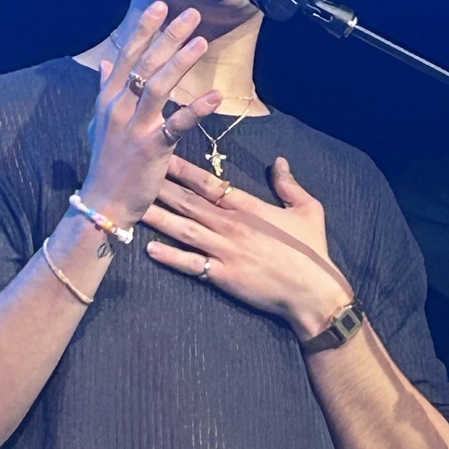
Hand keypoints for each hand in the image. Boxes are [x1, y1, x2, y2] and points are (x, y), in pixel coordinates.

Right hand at [79, 3, 222, 227]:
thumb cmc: (106, 162)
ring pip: (158, 86)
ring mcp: (135, 127)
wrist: (104, 202)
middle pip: (145, 64)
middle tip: (190, 15)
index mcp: (108, 99)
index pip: (127, 55)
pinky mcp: (153, 148)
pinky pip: (177, 124)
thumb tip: (106, 64)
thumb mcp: (99, 122)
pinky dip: (197, 108)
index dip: (144, 30)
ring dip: (180, 62)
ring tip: (200, 41)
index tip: (160, 6)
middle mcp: (119, 108)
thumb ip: (104, 90)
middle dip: (167, 37)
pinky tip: (215, 96)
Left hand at [141, 155, 353, 340]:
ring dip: (158, 217)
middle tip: (137, 175)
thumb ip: (288, 184)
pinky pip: (190, 264)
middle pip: (188, 202)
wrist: (313, 292)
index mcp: (248, 207)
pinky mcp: (222, 275)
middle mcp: (231, 225)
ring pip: (183, 229)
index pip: (209, 183)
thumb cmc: (312, 249)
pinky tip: (149, 249)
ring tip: (135, 206)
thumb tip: (278, 161)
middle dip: (161, 188)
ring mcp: (224, 250)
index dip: (184, 170)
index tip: (165, 156)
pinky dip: (169, 257)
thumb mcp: (308, 209)